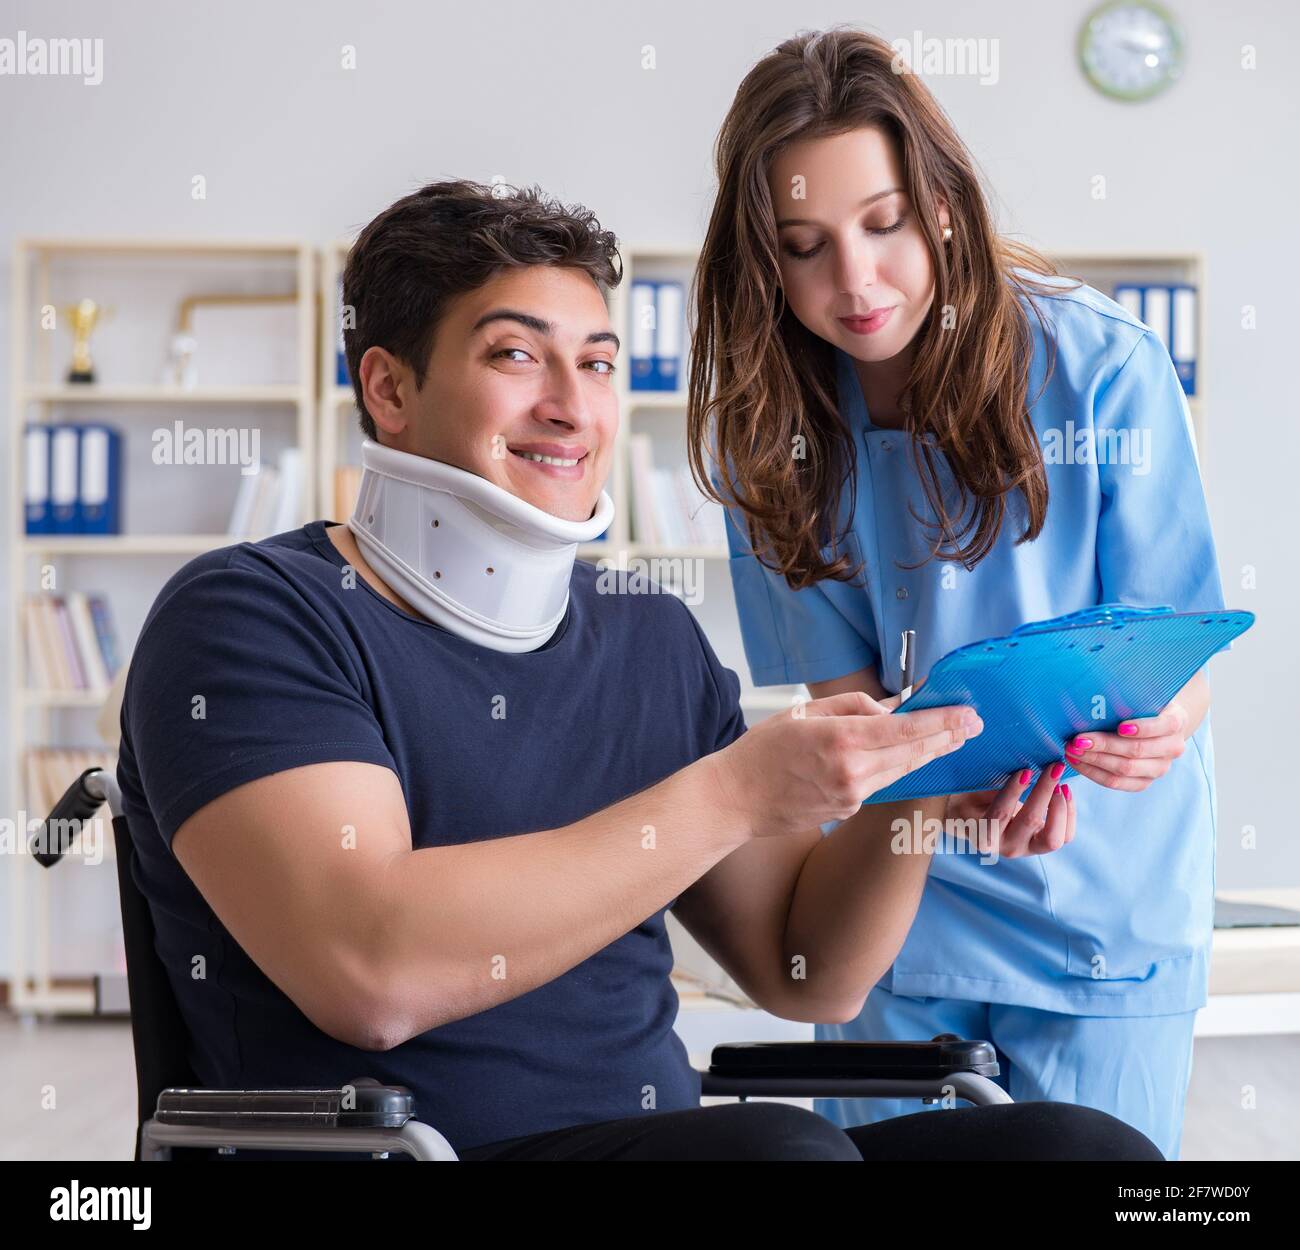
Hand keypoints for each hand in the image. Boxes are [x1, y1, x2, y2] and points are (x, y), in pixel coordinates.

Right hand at [711, 691, 982, 839]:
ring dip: (927, 753)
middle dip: (947, 738)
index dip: (941, 722)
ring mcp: (852, 795)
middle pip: (912, 753)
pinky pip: (878, 783)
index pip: (904, 729)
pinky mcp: (848, 810)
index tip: (967, 715)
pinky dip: (892, 768)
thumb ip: (851, 706)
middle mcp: (852, 770)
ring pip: (900, 770)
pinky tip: (903, 757)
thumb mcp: (803, 712)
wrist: (735, 800)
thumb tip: (890, 708)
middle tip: (974, 725)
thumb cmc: (761, 751)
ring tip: (951, 739)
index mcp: (840, 739)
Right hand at [945, 762, 1074, 857]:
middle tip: (1053, 767)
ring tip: (1061, 784)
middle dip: (1043, 791)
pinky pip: (1065, 836)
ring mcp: (1028, 849)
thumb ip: (991, 785)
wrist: (976, 821)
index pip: (1000, 814)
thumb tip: (1018, 764)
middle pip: (1030, 822)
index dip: (1014, 791)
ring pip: (1053, 838)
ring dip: (1060, 807)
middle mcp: (1007, 847)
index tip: (1024, 771)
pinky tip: (1065, 792)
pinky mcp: (1044, 846)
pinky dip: (1069, 814)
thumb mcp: (974, 793)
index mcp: (984, 836)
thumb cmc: (972, 802)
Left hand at [1063, 702, 1188, 792]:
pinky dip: (1094, 772)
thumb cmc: (1139, 704)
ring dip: (1094, 760)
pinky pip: (1117, 783)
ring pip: (1125, 770)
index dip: (1143, 728)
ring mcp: (1160, 767)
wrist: (1151, 723)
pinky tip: (1077, 761)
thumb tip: (1096, 687)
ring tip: (1072, 750)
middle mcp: (1172, 747)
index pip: (1163, 726)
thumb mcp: (1140, 695)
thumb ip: (1126, 695)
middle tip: (1078, 739)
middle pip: (1136, 751)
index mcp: (1175, 721)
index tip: (1120, 726)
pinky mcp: (1144, 781)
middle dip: (1104, 745)